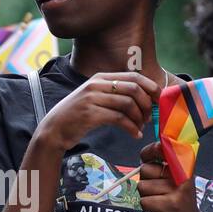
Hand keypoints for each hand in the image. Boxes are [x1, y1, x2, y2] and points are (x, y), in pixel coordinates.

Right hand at [33, 72, 159, 154]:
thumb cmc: (79, 115)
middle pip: (134, 89)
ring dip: (140, 118)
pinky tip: (135, 134)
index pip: (134, 77)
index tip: (159, 100)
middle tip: (150, 117)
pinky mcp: (89, 114)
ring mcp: (92, 98)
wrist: (53, 130)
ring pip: (128, 104)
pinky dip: (132, 128)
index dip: (151, 88)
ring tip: (140, 127)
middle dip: (147, 104)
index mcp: (101, 77)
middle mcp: (96, 84)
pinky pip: (119, 119)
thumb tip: (147, 98)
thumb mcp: (97, 97)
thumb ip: (117, 94)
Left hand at [136, 141, 207, 211]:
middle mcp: (182, 173)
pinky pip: (144, 201)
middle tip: (158, 191)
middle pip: (145, 170)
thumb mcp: (175, 180)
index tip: (147, 158)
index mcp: (183, 165)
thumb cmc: (178, 201)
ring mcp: (177, 189)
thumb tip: (144, 158)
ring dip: (146, 196)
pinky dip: (147, 208)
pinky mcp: (170, 204)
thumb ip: (161, 168)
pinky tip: (159, 210)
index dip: (149, 152)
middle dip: (146, 181)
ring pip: (142, 186)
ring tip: (159, 201)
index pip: (160, 149)